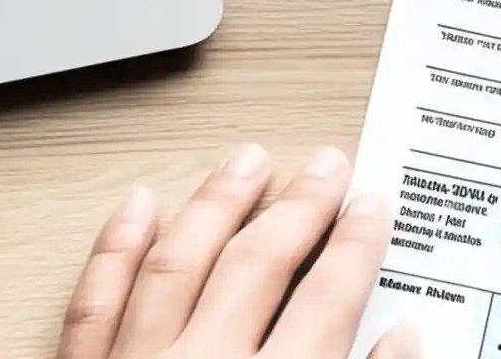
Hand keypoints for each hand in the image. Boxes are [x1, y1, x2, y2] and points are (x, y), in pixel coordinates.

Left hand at [55, 145, 417, 358]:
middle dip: (298, 208)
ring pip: (178, 262)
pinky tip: (137, 206)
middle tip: (325, 164)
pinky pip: (95, 301)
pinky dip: (116, 249)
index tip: (371, 206)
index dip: (356, 247)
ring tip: (245, 159)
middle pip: (258, 265)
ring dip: (216, 204)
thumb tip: (405, 343)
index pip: (326, 302)